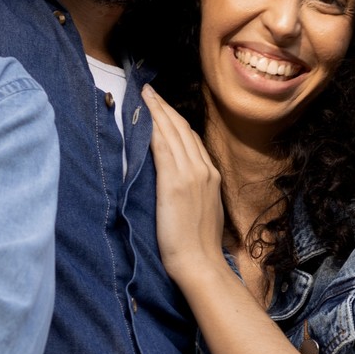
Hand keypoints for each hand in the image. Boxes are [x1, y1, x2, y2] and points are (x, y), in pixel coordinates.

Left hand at [142, 88, 225, 285]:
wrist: (200, 263)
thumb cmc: (197, 246)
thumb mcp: (202, 211)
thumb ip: (194, 191)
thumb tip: (178, 182)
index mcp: (211, 175)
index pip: (192, 139)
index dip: (176, 120)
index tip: (163, 107)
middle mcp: (204, 169)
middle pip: (183, 129)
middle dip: (165, 107)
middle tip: (149, 91)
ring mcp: (191, 174)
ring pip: (173, 132)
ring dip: (157, 110)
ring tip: (144, 95)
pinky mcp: (175, 182)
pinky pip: (163, 146)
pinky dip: (153, 127)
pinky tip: (143, 116)